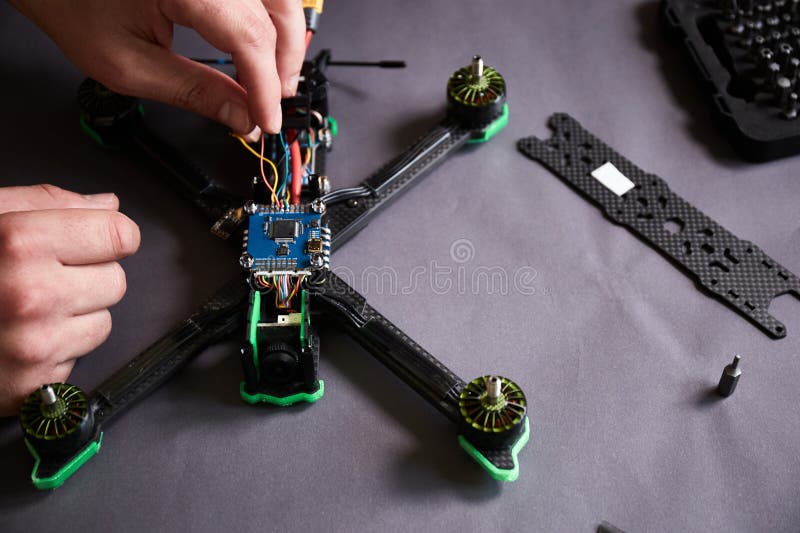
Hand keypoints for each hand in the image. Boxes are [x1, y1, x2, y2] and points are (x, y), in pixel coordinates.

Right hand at [0, 185, 140, 415]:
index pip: (121, 235)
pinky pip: (79, 359)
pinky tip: (18, 337)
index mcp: (21, 243)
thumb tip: (106, 206)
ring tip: (26, 309)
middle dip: (87, 275)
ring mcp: (34, 344)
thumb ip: (48, 203)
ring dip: (75, 315)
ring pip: (104, 322)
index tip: (97, 239)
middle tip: (42, 276)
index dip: (110, 235)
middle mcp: (33, 294)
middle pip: (116, 280)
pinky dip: (58, 350)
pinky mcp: (33, 384)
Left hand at [9, 0, 305, 134]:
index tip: (267, 120)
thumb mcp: (129, 65)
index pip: (248, 37)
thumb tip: (242, 117)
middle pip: (274, 14)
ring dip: (285, 39)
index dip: (265, 86)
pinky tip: (265, 46)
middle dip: (282, 65)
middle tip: (272, 105)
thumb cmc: (73, 6)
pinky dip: (271, 19)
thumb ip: (194, 92)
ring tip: (274, 79)